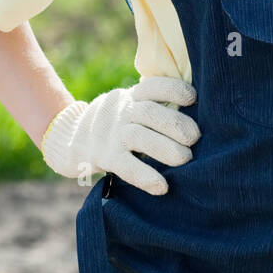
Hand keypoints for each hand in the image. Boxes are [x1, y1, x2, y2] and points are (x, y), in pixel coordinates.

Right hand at [41, 76, 199, 195]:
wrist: (70, 137)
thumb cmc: (117, 121)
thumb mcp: (131, 104)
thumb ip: (156, 105)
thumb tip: (202, 113)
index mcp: (132, 96)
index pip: (153, 86)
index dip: (174, 90)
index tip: (193, 98)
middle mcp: (121, 111)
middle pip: (149, 112)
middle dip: (176, 124)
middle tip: (196, 138)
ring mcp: (111, 134)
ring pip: (139, 137)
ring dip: (165, 148)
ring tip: (186, 159)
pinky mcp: (104, 158)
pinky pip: (125, 166)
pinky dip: (145, 177)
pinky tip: (163, 187)